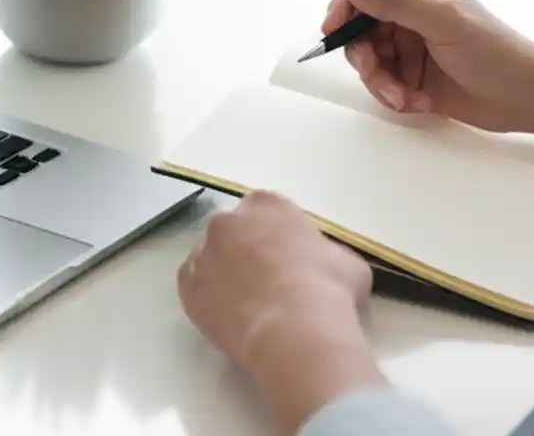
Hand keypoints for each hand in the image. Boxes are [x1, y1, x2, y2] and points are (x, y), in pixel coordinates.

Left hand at [178, 190, 382, 431]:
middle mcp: (226, 220)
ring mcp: (202, 252)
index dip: (276, 237)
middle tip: (266, 281)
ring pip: (210, 259)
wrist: (294, 328)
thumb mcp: (346, 261)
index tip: (286, 258)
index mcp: (265, 204)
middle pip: (233, 232)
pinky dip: (208, 297)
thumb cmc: (327, 287)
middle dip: (246, 251)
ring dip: (224, 274)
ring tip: (247, 304)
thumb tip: (326, 266)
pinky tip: (229, 315)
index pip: (265, 213)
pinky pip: (194, 287)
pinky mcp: (187, 286)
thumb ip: (327, 253)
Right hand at [321, 0, 533, 131]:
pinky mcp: (413, 79)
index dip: (344, 9)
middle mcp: (411, 17)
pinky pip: (384, 86)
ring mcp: (411, 49)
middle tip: (374, 74)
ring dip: (381, 83)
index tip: (332, 31)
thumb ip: (396, 3)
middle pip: (361, 31)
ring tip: (405, 98)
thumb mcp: (443, 22)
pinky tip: (420, 103)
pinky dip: (395, 97)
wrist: (528, 99)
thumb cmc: (494, 52)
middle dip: (364, 56)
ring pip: (370, 63)